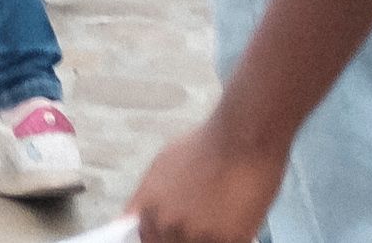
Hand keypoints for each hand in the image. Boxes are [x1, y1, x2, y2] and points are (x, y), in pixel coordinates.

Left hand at [131, 115, 284, 242]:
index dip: (162, 238)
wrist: (240, 139)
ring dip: (207, 238)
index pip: (147, 241)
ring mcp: (198, 236)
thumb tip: (131, 221)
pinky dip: (230, 238)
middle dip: (185, 237)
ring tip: (219, 218)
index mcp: (149, 209)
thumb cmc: (205, 146)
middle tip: (203, 220)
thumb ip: (146, 199)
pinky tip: (234, 223)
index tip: (173, 234)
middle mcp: (168, 225)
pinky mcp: (228, 240)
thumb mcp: (161, 166)